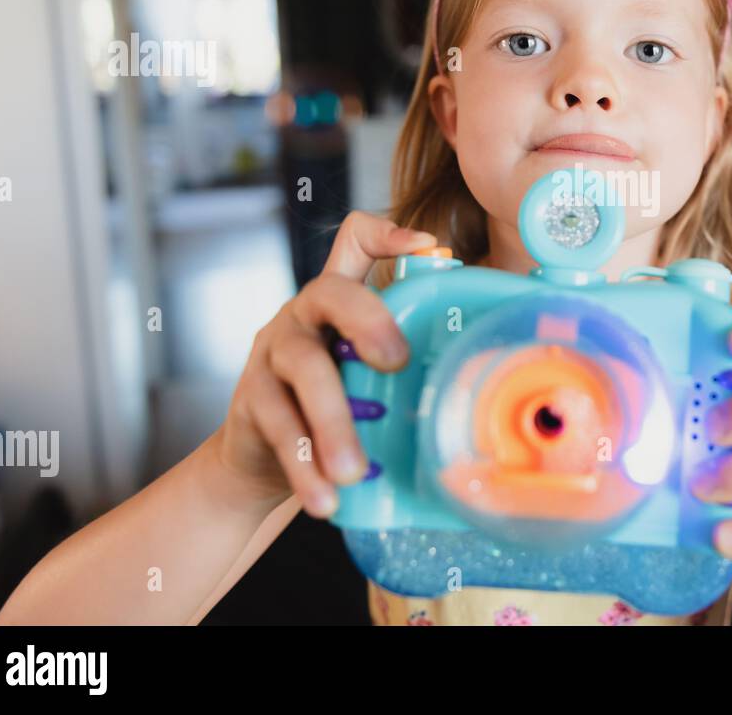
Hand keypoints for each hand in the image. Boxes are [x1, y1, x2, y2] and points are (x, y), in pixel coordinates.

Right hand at [215, 212, 436, 517]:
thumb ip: (411, 366)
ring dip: (334, 422)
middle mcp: (304, 315)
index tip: (428, 247)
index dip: (387, 234)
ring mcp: (273, 352)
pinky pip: (279, 425)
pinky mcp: (251, 398)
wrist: (261, 463)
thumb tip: (481, 376)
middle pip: (331, 292)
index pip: (354, 242)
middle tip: (396, 363)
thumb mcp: (371, 377)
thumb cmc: (338, 408)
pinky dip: (306, 466)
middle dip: (368, 320)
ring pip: (303, 368)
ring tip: (355, 472)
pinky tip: (326, 497)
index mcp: (340, 301)